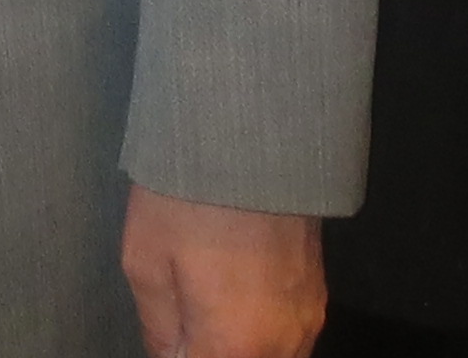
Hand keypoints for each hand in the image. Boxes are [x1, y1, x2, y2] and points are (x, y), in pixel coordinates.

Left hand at [120, 186, 324, 357]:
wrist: (253, 132)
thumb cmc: (187, 195)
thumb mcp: (146, 259)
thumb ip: (158, 327)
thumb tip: (169, 356)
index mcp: (235, 346)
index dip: (181, 355)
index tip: (174, 334)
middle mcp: (282, 345)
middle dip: (211, 349)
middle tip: (187, 322)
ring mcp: (308, 320)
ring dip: (240, 346)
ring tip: (210, 304)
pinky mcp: (321, 293)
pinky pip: (290, 337)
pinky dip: (263, 333)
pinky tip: (239, 300)